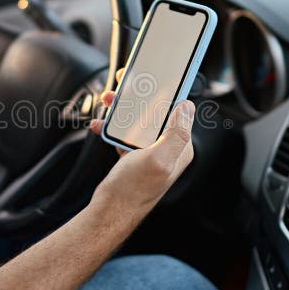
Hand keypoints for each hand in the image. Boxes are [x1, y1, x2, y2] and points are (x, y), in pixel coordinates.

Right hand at [89, 69, 195, 211]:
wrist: (110, 212)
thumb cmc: (132, 190)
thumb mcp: (158, 159)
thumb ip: (176, 133)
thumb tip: (188, 107)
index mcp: (179, 148)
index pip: (177, 111)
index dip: (166, 92)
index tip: (156, 77)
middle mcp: (167, 149)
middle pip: (155, 113)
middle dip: (139, 97)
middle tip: (124, 84)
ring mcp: (150, 153)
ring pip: (138, 121)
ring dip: (122, 110)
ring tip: (108, 102)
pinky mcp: (134, 157)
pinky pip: (124, 134)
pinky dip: (112, 127)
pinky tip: (100, 125)